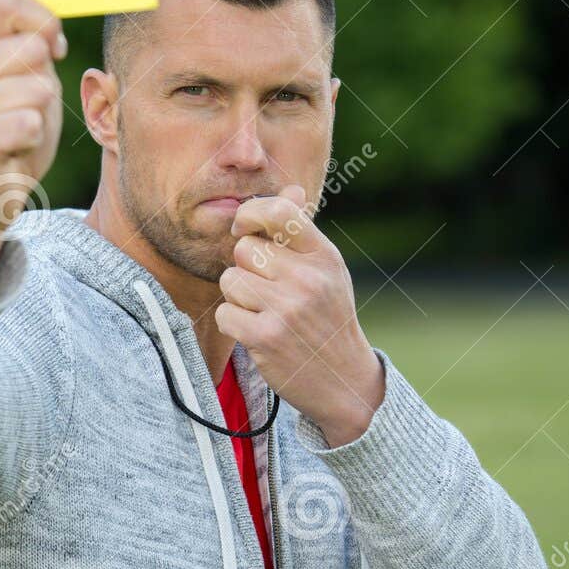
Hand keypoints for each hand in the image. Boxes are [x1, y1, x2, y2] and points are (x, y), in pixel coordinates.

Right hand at [0, 0, 66, 300]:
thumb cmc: (12, 136)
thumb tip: (50, 33)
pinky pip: (28, 123)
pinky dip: (33, 142)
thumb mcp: (28, 81)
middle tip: (25, 114)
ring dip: (40, 118)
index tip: (53, 52)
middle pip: (31, 47)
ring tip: (18, 137)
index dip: (44, 22)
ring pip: (37, 89)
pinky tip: (14, 155)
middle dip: (46, 84)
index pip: (8, 2)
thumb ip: (36, 47)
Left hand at [216, 185, 385, 446]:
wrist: (343, 380)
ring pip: (230, 280)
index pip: (278, 211)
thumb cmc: (327, 318)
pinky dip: (233, 322)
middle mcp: (308, 279)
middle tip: (265, 289)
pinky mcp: (265, 336)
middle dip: (246, 268)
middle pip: (244, 249)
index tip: (243, 228)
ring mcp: (287, 308)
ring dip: (238, 297)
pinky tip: (256, 332)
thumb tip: (289, 189)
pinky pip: (225, 312)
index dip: (249, 214)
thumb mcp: (326, 271)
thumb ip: (301, 232)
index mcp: (324, 256)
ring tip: (264, 312)